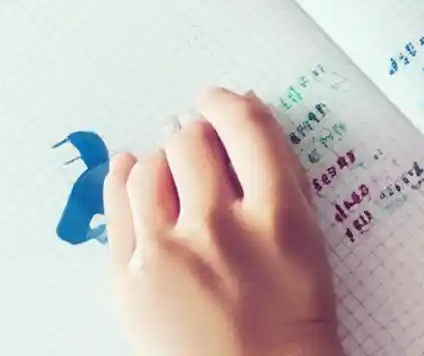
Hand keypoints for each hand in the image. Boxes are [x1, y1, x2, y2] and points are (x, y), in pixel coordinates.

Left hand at [104, 88, 341, 355]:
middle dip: (193, 135)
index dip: (225, 105)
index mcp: (277, 218)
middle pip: (191, 142)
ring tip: (170, 171)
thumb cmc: (290, 323)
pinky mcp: (130, 277)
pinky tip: (130, 169)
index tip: (216, 101)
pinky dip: (124, 178)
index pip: (246, 129)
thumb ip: (281, 180)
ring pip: (150, 168)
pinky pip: (117, 204)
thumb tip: (245, 116)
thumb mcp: (306, 246)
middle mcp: (221, 227)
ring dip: (162, 161)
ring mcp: (169, 252)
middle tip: (193, 141)